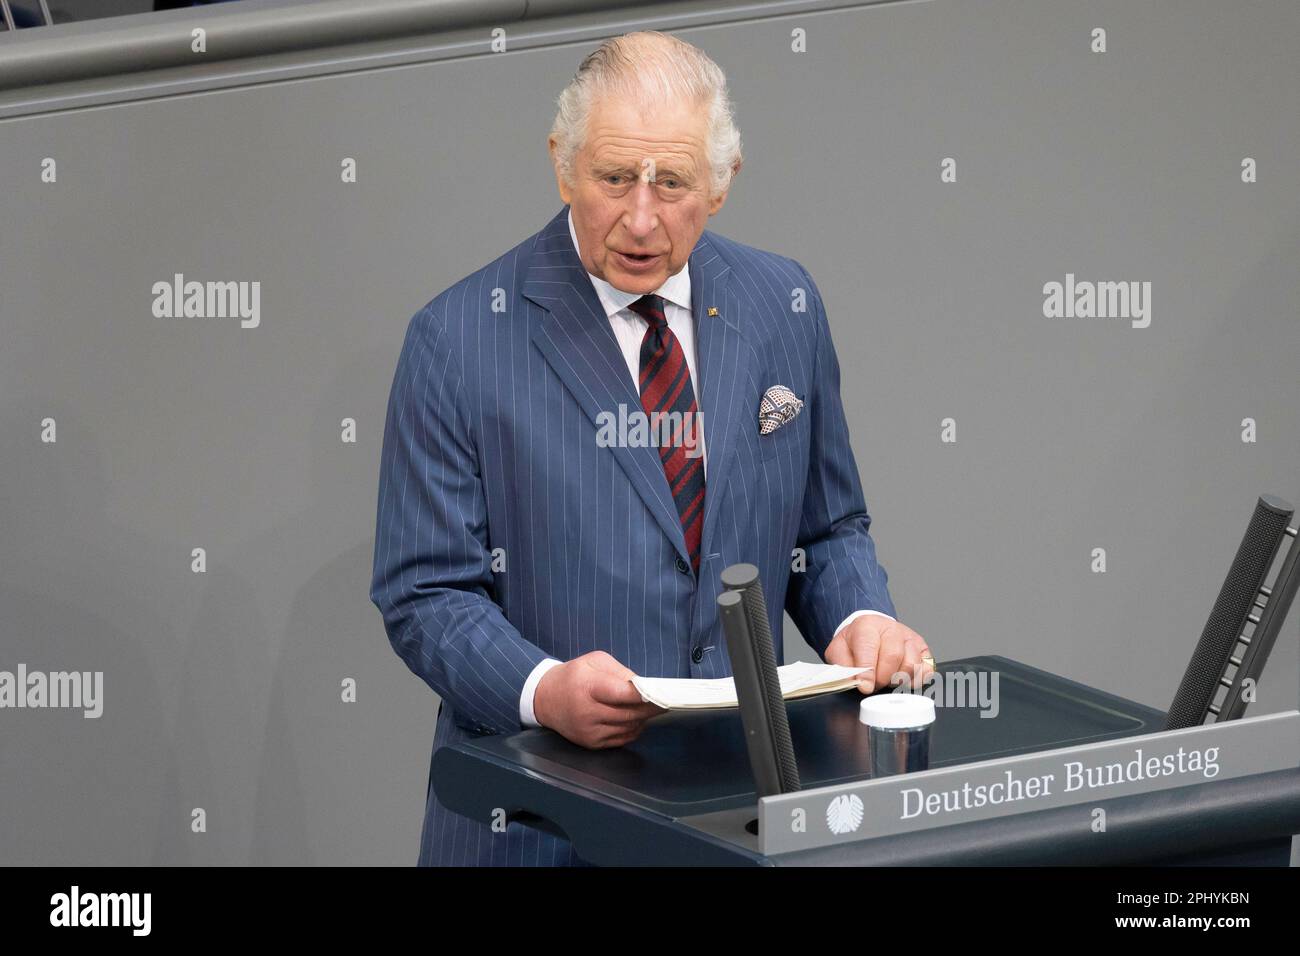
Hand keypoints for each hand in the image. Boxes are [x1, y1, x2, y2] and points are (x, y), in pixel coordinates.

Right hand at [533, 651, 665, 748]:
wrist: (545, 698)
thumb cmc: (573, 676)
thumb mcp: (595, 661)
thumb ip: (621, 672)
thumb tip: (645, 686)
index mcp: (588, 687)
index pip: (623, 694)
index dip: (646, 695)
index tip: (663, 693)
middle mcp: (588, 712)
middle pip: (629, 714)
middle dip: (651, 708)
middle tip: (667, 701)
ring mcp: (589, 731)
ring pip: (628, 728)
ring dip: (644, 719)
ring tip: (653, 708)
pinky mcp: (591, 743)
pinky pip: (621, 739)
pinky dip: (633, 729)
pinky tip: (637, 719)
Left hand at [824, 615, 934, 692]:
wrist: (869, 632)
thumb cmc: (855, 644)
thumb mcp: (839, 651)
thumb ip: (844, 667)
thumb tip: (858, 683)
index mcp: (868, 626)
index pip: (869, 648)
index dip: (868, 671)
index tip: (865, 687)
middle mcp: (892, 629)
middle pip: (893, 657)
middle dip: (882, 678)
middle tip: (874, 683)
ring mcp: (910, 638)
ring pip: (911, 665)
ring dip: (898, 679)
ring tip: (887, 678)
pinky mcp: (923, 650)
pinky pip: (926, 670)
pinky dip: (915, 680)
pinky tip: (903, 678)